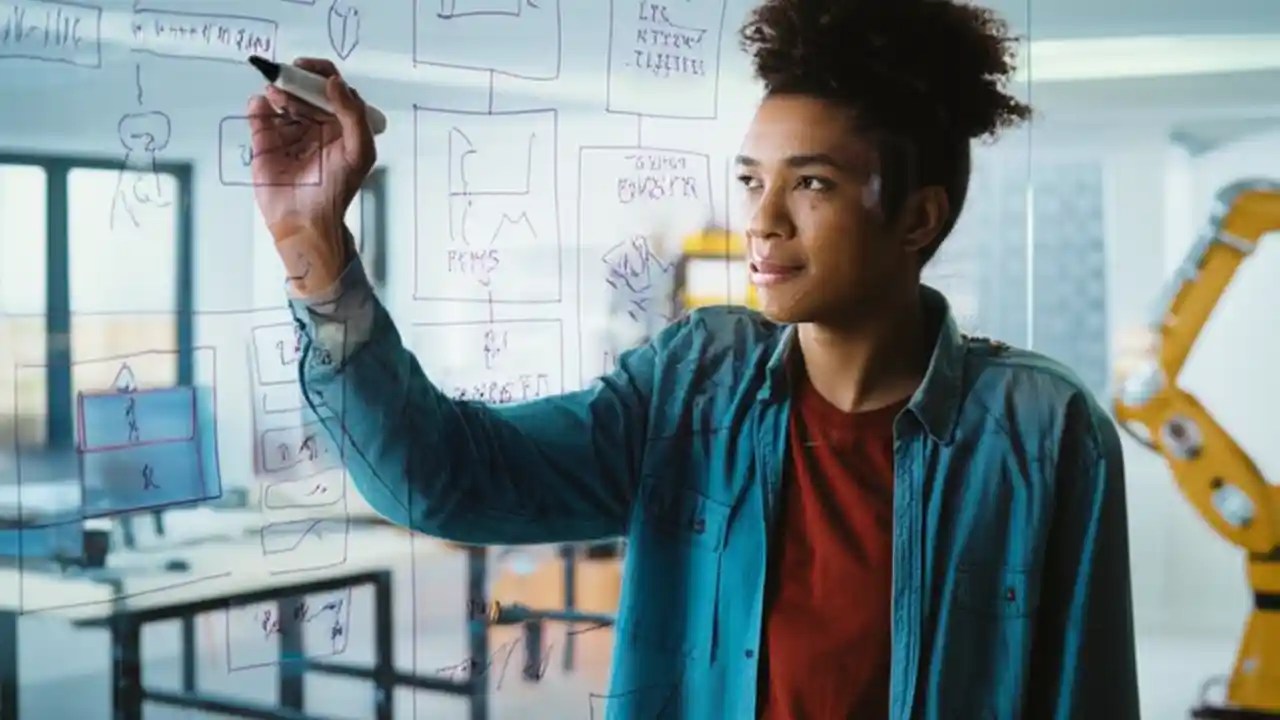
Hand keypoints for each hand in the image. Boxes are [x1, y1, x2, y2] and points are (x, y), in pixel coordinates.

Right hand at [246, 57, 375, 295]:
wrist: (306, 221)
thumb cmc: (336, 190)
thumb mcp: (359, 151)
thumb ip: (353, 114)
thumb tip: (334, 83)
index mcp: (340, 124)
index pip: (331, 87)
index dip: (321, 73)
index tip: (310, 70)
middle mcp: (314, 124)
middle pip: (303, 89)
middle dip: (296, 80)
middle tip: (289, 78)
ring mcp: (288, 132)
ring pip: (281, 99)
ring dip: (279, 91)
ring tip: (277, 95)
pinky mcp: (265, 143)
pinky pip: (259, 116)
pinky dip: (258, 106)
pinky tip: (262, 105)